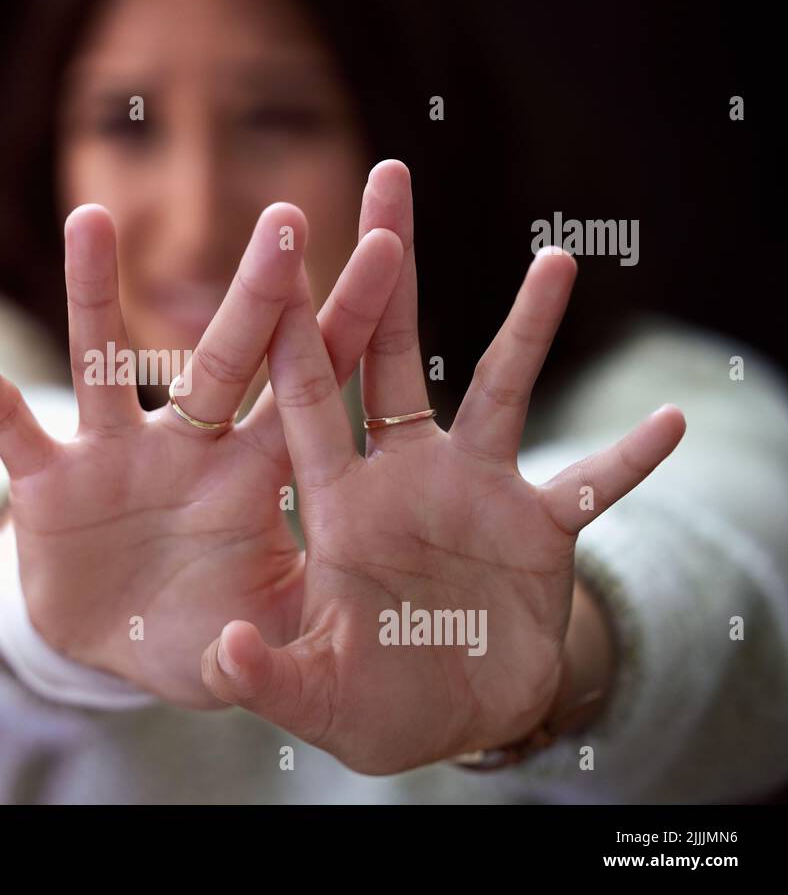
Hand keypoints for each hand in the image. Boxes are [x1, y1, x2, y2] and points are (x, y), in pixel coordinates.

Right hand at [0, 200, 404, 707]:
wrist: (111, 645)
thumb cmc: (200, 631)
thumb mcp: (260, 636)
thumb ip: (292, 639)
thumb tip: (307, 645)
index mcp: (252, 477)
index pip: (311, 390)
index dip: (347, 327)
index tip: (391, 249)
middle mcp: (188, 448)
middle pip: (226, 359)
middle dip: (257, 293)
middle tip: (287, 216)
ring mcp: (115, 456)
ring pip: (105, 363)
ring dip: (94, 295)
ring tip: (90, 221)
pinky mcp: (49, 481)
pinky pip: (11, 426)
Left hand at [200, 162, 685, 770]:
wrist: (453, 714)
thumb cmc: (372, 702)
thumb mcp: (314, 697)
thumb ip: (269, 675)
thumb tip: (225, 653)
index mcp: (339, 503)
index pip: (308, 399)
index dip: (298, 324)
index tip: (286, 243)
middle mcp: (403, 476)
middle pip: (392, 354)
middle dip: (390, 270)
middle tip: (387, 181)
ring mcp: (474, 494)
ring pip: (501, 391)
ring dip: (526, 329)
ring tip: (555, 259)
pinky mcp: (539, 530)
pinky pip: (593, 487)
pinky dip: (629, 462)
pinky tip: (670, 423)